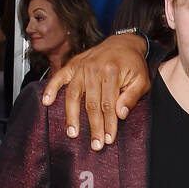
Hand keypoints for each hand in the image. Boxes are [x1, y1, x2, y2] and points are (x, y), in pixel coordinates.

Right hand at [41, 33, 150, 150]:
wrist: (123, 43)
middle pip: (91, 103)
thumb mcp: (141, 80)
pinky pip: (59, 77)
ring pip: (74, 95)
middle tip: (95, 145)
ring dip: (72, 116)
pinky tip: (47, 102)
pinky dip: (51, 89)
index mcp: (112, 72)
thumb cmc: (133, 64)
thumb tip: (120, 114)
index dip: (108, 124)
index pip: (108, 104)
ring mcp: (81, 67)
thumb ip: (132, 97)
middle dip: (93, 126)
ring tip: (72, 133)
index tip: (108, 139)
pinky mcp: (73, 65)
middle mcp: (94, 69)